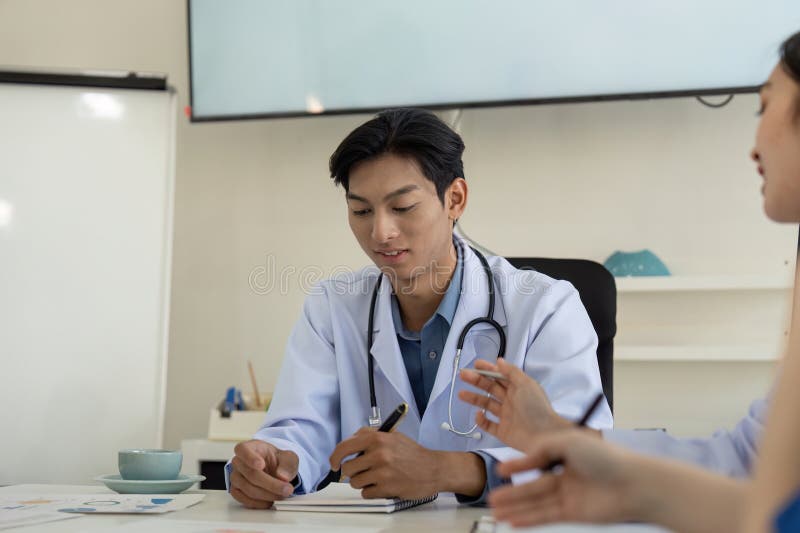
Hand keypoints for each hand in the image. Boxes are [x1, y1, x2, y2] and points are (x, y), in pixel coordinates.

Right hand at [229, 439, 298, 508]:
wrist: (274, 470)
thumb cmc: (277, 460)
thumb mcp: (288, 457)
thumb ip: (287, 464)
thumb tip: (282, 476)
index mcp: (250, 447)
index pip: (243, 450)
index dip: (251, 458)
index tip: (261, 465)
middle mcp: (239, 461)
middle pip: (250, 474)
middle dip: (271, 484)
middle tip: (287, 489)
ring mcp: (236, 476)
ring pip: (248, 488)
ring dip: (267, 495)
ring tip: (282, 495)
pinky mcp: (236, 490)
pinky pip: (244, 499)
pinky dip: (258, 503)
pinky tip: (270, 501)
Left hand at [329, 428, 481, 498]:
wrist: (434, 469)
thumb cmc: (412, 453)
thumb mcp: (392, 436)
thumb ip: (370, 436)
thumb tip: (349, 443)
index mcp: (377, 438)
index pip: (344, 447)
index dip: (335, 457)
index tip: (334, 464)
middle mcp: (378, 453)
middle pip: (348, 469)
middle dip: (353, 473)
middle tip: (364, 471)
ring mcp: (382, 471)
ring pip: (355, 483)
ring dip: (363, 483)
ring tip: (377, 478)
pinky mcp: (387, 487)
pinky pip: (366, 494)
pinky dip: (372, 492)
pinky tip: (383, 485)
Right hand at [459, 358, 570, 448]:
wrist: (544, 436)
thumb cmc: (535, 407)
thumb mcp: (525, 384)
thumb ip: (511, 372)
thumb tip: (499, 361)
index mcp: (517, 388)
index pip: (500, 376)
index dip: (488, 370)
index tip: (476, 364)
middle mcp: (511, 401)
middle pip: (491, 388)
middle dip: (477, 381)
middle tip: (463, 375)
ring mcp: (506, 416)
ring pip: (487, 405)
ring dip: (474, 398)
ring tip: (461, 394)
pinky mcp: (502, 431)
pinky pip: (488, 425)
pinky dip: (481, 420)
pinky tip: (478, 414)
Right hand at [488, 430, 638, 527]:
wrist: (633, 484)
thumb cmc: (606, 458)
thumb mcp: (568, 441)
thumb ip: (542, 448)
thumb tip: (523, 458)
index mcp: (567, 454)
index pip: (537, 460)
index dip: (519, 465)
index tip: (501, 470)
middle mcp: (568, 475)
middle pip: (533, 485)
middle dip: (512, 492)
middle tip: (492, 497)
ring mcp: (570, 495)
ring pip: (536, 502)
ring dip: (515, 507)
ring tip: (495, 510)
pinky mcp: (574, 513)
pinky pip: (546, 516)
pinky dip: (528, 519)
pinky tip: (513, 520)